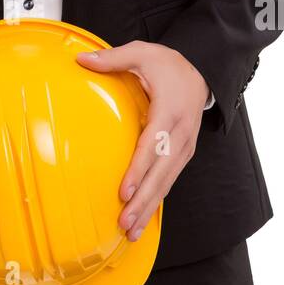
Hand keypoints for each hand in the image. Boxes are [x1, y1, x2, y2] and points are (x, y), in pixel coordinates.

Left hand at [74, 40, 207, 242]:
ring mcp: (184, 147)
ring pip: (167, 183)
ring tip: (132, 231)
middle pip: (162, 174)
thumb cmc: (170, 65)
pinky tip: (144, 219)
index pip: (153, 145)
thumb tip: (81, 59)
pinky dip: (157, 202)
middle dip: (144, 201)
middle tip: (125, 223)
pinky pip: (169, 181)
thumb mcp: (143, 53)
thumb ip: (113, 58)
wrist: (203, 71)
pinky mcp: (183, 154)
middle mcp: (181, 134)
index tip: (125, 191)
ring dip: (150, 208)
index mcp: (170, 111)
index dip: (139, 170)